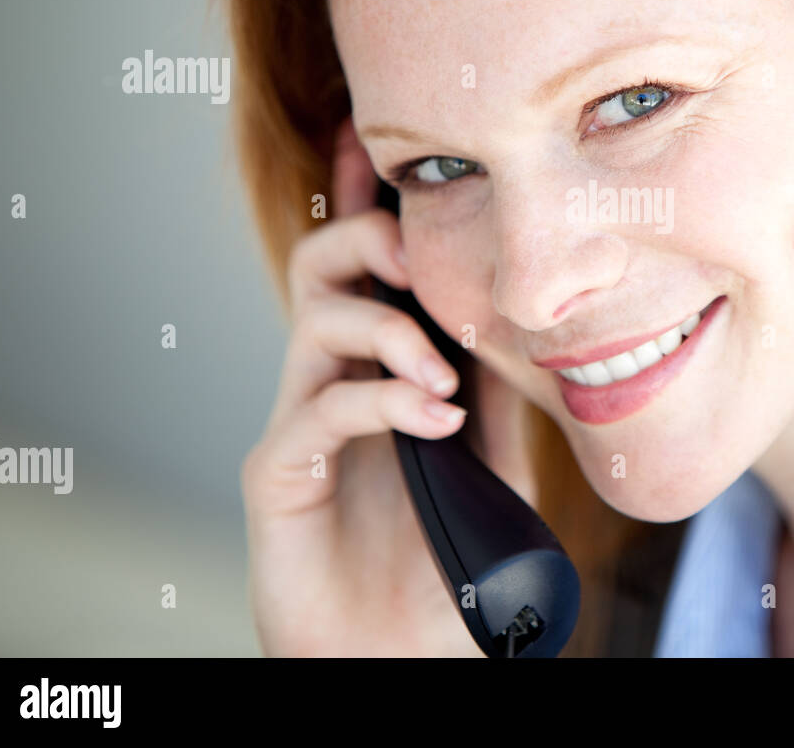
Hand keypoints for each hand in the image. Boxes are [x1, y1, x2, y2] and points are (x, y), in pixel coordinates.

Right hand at [241, 117, 482, 655]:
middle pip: (324, 266)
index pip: (373, 266)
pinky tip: (432, 417)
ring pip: (314, 320)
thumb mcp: (494, 451)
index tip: (378, 139)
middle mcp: (335, 380)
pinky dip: (381, 396)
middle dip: (373, 242)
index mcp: (384, 364)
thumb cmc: (451, 555)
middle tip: (427, 265)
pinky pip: (318, 406)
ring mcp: (302, 424)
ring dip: (387, 328)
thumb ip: (496, 379)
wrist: (410, 655)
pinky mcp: (279, 476)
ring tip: (440, 376)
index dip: (370, 198)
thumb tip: (513, 305)